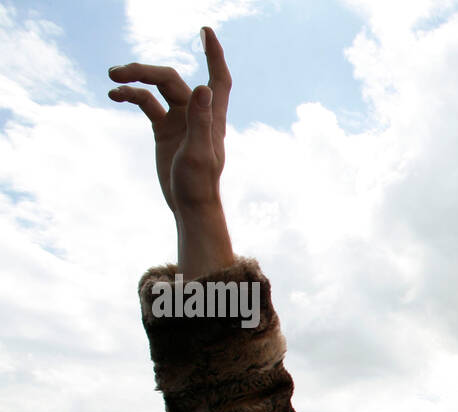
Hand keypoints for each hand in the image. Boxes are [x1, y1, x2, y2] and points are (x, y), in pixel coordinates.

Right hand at [108, 27, 229, 216]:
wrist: (189, 205)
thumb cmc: (199, 184)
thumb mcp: (198, 153)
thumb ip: (200, 120)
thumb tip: (201, 87)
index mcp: (212, 116)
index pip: (217, 78)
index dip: (213, 54)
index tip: (204, 31)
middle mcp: (196, 113)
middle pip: (171, 79)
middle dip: (146, 71)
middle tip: (117, 72)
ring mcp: (179, 119)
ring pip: (156, 88)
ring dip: (134, 80)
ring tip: (111, 78)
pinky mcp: (164, 129)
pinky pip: (146, 103)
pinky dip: (131, 96)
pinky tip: (114, 95)